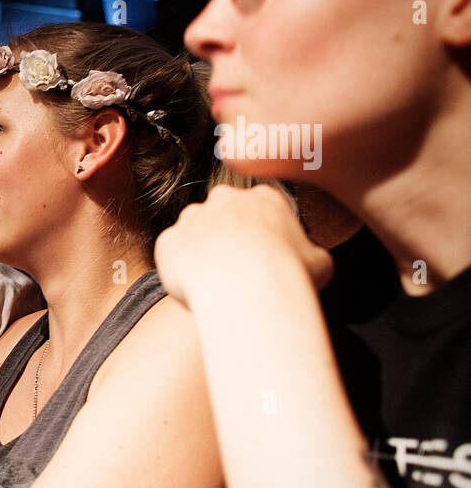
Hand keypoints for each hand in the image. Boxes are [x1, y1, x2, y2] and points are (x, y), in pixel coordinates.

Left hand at [154, 184, 333, 311]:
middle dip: (224, 240)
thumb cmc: (290, 277)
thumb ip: (308, 253)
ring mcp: (192, 217)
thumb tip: (309, 261)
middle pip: (221, 217)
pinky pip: (171, 256)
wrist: (249, 290)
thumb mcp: (319, 262)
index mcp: (264, 198)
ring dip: (200, 254)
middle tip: (234, 271)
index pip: (256, 211)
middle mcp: (224, 199)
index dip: (257, 236)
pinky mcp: (168, 240)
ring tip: (215, 284)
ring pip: (192, 235)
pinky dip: (179, 271)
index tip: (259, 257)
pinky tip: (196, 288)